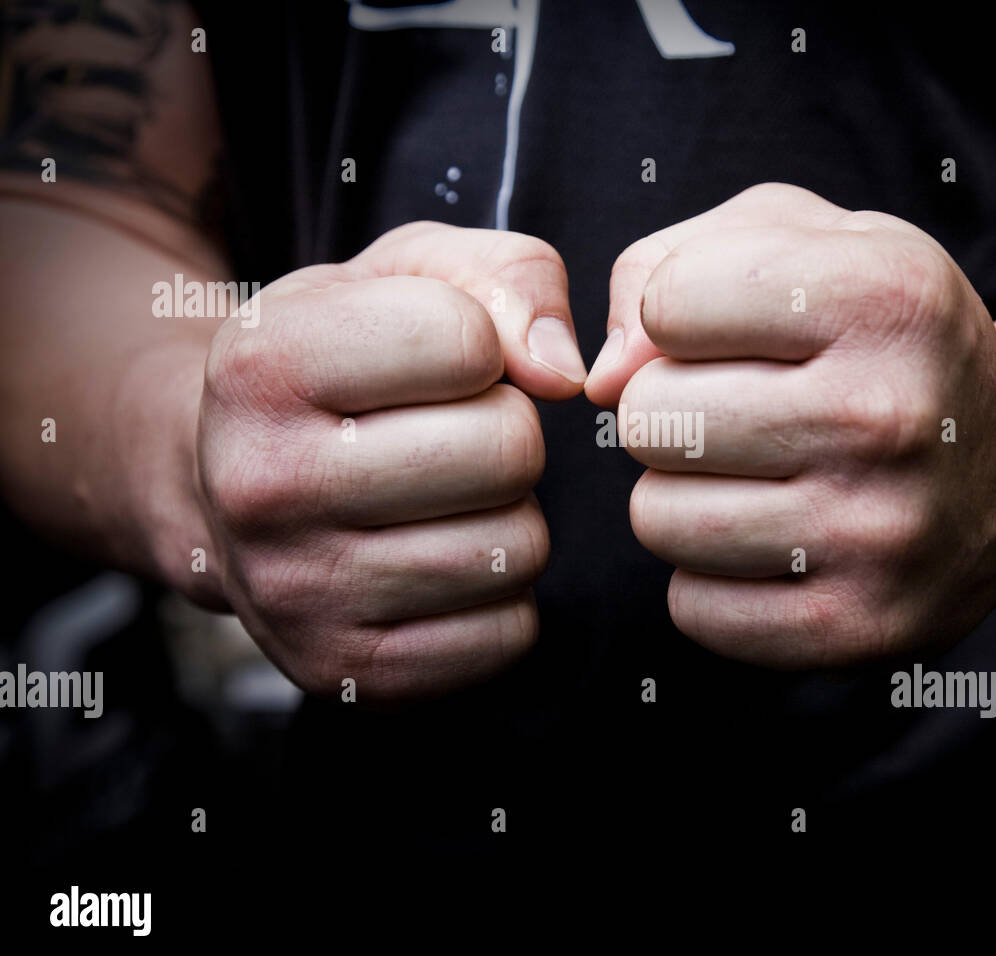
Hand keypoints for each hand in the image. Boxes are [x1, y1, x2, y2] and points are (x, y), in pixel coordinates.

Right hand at [197, 222, 586, 697]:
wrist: (226, 486)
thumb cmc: (339, 366)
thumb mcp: (404, 277)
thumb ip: (506, 278)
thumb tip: (565, 374)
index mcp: (262, 365)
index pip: (466, 341)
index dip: (480, 344)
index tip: (434, 363)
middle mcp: (260, 486)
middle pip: (506, 452)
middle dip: (507, 433)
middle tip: (451, 437)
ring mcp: (296, 593)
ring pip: (516, 549)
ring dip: (507, 515)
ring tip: (441, 500)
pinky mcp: (344, 674)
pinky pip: (509, 633)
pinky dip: (498, 595)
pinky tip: (438, 561)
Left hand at [586, 183, 995, 667]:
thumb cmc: (881, 340)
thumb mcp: (803, 241)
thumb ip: (667, 263)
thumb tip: (598, 379)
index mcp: (883, 297)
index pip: (666, 305)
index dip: (677, 316)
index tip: (734, 333)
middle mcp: (888, 416)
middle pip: (647, 419)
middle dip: (671, 409)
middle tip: (741, 413)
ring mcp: (877, 535)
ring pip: (656, 519)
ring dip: (684, 495)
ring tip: (759, 477)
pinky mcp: (859, 630)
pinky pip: (692, 608)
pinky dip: (711, 576)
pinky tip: (775, 542)